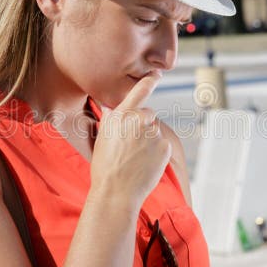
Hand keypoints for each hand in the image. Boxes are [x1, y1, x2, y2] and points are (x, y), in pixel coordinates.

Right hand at [89, 72, 171, 209]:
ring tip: (135, 159)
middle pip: (148, 115)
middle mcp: (138, 120)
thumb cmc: (105, 168)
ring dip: (149, 142)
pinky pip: (162, 146)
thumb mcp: (102, 139)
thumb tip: (113, 108)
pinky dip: (157, 154)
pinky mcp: (164, 147)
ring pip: (154, 132)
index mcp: (121, 116)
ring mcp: (153, 133)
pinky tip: (144, 164)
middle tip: (130, 147)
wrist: (116, 192)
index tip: (157, 74)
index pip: (139, 92)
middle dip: (142, 126)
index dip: (149, 81)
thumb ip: (110, 120)